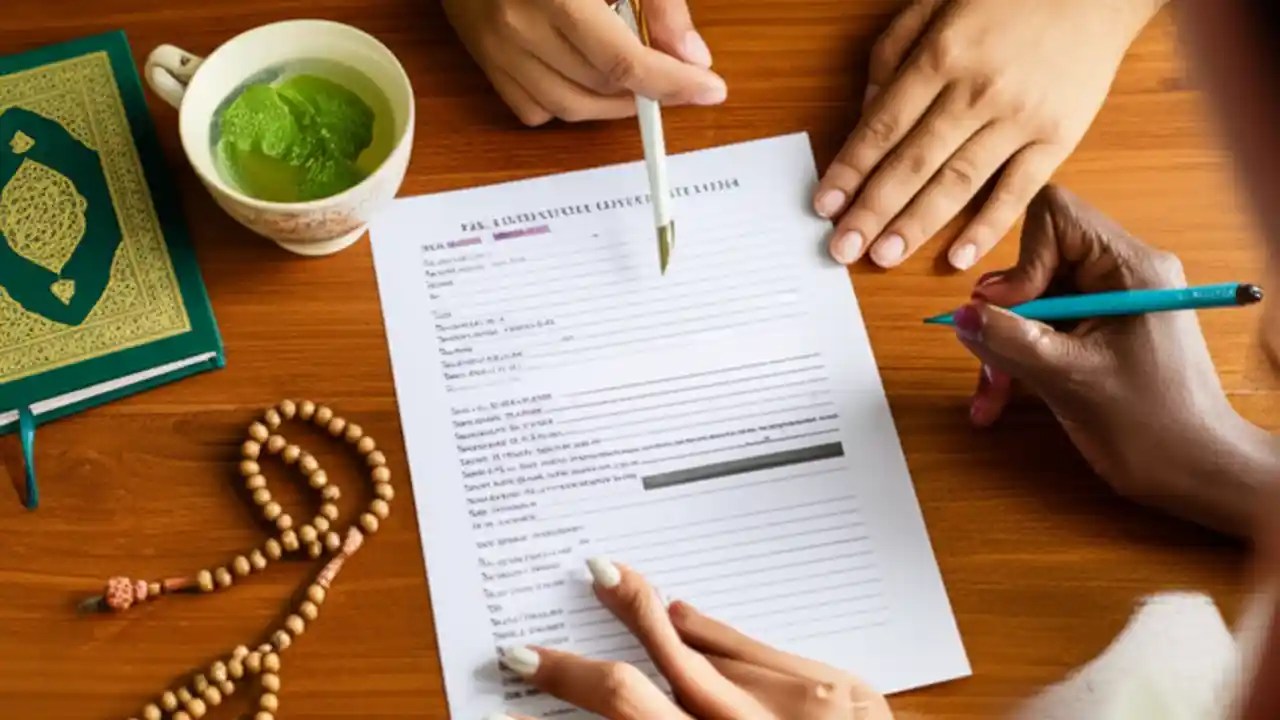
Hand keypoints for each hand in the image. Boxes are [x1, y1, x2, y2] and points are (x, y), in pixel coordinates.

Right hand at [443, 0, 726, 125]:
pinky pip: (536, 110)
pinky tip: (587, 74)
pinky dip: (571, 104)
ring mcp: (497, 49)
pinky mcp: (484, 61)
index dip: (673, 83)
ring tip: (637, 77)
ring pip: (572, 107)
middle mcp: (520, 26)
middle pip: (604, 85)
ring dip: (616, 103)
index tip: (710, 89)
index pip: (624, 60)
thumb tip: (691, 58)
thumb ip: (659, 2)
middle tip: (676, 69)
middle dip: (651, 86)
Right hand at [491, 558, 893, 719]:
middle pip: (670, 651)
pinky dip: (722, 642)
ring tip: (635, 594)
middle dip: (626, 607)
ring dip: (675, 631)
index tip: (526, 657)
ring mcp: (807, 699)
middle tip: (594, 570)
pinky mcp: (840, 684)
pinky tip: (691, 622)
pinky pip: (762, 651)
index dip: (568, 675)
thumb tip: (619, 695)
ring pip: (718, 649)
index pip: (626, 702)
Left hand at [814, 0, 1163, 269]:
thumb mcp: (936, 3)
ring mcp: (1019, 118)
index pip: (883, 126)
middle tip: (841, 247)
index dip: (850, 169)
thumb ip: (893, 53)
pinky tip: (957, 258)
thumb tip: (866, 110)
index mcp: (942, 56)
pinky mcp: (1058, 138)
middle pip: (912, 163)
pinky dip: (987, 228)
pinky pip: (1017, 191)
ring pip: (957, 182)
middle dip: (872, 210)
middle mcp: (977, 91)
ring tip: (883, 257)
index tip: (825, 204)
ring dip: (916, 225)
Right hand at [948, 185, 1278, 534]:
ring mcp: (1111, 303)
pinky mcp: (1101, 331)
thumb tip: (961, 315)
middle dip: (1004, 316)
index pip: (1057, 218)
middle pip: (1036, 264)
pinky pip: (1045, 330)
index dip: (1021, 260)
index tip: (1011, 312)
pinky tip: (1000, 399)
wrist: (1198, 475)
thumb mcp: (1069, 379)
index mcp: (1131, 268)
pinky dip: (1019, 360)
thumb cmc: (1152, 428)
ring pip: (1033, 303)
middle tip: (989, 365)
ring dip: (1004, 348)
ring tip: (992, 397)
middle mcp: (1122, 274)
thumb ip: (1011, 340)